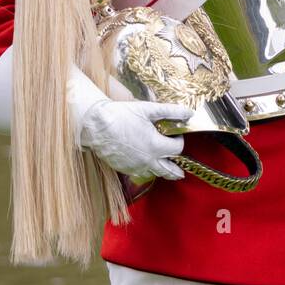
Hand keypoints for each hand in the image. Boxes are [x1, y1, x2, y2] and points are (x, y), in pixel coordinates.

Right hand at [79, 98, 193, 180]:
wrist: (96, 126)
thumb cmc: (121, 116)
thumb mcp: (149, 110)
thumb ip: (171, 112)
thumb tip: (189, 113)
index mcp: (155, 146)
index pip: (177, 149)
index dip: (179, 141)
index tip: (175, 134)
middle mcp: (147, 161)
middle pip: (169, 171)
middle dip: (177, 169)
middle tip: (182, 170)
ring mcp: (135, 167)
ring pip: (155, 174)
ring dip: (163, 171)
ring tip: (168, 170)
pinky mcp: (125, 168)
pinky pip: (141, 173)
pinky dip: (148, 170)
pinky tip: (147, 164)